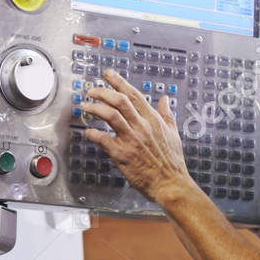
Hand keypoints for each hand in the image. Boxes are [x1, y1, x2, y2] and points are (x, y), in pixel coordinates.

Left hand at [81, 70, 191, 206]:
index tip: (108, 74)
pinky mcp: (122, 155)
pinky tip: (88, 132)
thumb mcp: (173, 133)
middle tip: (92, 90)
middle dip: (103, 92)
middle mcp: (142, 127)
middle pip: (119, 101)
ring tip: (86, 106)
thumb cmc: (171, 162)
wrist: (170, 184)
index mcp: (153, 120)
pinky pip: (104, 139)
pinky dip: (93, 134)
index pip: (134, 95)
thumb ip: (167, 114)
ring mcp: (131, 140)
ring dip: (95, 108)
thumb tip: (165, 99)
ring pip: (110, 116)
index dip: (119, 82)